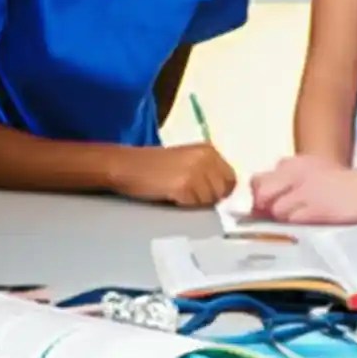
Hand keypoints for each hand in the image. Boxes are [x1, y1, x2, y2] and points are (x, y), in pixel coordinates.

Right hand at [115, 143, 236, 207]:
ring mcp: (196, 171)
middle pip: (222, 193)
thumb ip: (207, 173)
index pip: (231, 180)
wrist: (126, 166)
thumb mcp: (186, 162)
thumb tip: (222, 195)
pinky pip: (194, 206)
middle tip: (185, 195)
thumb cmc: (153, 167)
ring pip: (208, 202)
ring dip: (194, 204)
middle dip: (207, 199)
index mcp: (209, 150)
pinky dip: (184, 206)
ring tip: (175, 194)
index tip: (202, 194)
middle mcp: (206, 158)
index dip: (219, 192)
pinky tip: (170, 197)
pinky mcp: (184, 185)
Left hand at [250, 156, 356, 224]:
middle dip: (265, 210)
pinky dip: (297, 227)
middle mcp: (296, 171)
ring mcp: (306, 189)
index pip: (257, 181)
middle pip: (260, 194)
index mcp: (294, 163)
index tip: (269, 208)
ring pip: (274, 211)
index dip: (261, 198)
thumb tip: (257, 208)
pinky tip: (312, 224)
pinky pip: (292, 221)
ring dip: (284, 221)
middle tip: (282, 217)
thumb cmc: (346, 188)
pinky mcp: (317, 207)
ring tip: (306, 220)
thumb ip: (285, 185)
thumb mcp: (313, 175)